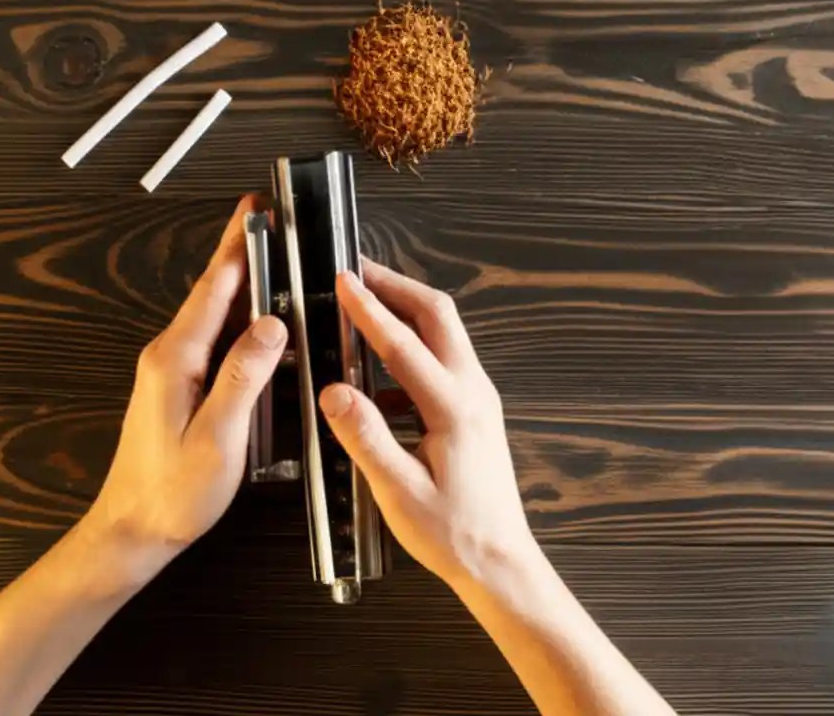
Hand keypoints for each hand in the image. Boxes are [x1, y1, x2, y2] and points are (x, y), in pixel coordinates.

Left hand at [84, 195, 286, 553]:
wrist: (132, 529)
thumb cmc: (173, 493)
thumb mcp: (218, 437)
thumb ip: (244, 377)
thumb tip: (272, 325)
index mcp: (175, 359)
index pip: (213, 288)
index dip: (237, 245)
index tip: (257, 208)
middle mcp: (167, 356)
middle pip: (212, 293)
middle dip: (244, 254)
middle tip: (274, 222)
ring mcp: (169, 371)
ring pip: (213, 316)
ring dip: (243, 287)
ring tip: (276, 261)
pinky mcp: (175, 388)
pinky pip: (212, 342)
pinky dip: (238, 322)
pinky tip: (260, 322)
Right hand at [318, 260, 536, 589]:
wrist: (499, 561)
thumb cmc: (453, 533)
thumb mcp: (399, 491)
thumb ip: (366, 437)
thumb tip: (334, 392)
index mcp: (454, 409)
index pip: (404, 344)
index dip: (370, 309)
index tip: (345, 280)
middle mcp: (473, 393)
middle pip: (438, 315)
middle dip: (396, 286)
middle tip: (358, 271)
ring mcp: (478, 399)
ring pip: (444, 332)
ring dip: (406, 310)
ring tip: (364, 305)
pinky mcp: (474, 411)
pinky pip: (442, 361)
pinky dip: (411, 346)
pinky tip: (377, 373)